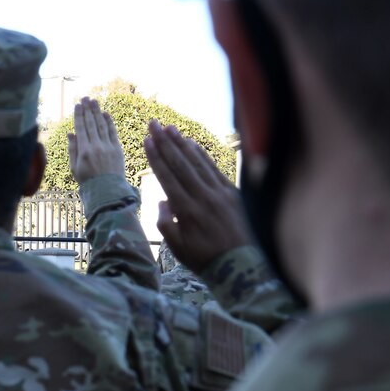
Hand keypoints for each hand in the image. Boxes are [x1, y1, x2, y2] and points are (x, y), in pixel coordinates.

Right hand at [68, 97, 125, 183]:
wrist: (107, 190)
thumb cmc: (88, 181)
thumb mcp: (75, 167)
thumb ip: (73, 149)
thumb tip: (70, 133)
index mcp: (84, 150)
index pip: (81, 128)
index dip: (79, 115)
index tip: (77, 105)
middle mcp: (96, 146)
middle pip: (91, 123)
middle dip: (88, 109)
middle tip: (86, 98)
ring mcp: (108, 147)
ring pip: (101, 125)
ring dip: (98, 112)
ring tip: (94, 101)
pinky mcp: (117, 149)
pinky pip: (112, 132)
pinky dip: (109, 122)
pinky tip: (105, 114)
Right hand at [145, 120, 250, 271]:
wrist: (242, 267)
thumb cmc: (206, 261)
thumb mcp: (178, 249)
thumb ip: (166, 224)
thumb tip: (163, 201)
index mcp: (187, 211)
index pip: (167, 177)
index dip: (156, 157)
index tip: (146, 140)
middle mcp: (203, 197)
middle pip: (180, 164)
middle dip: (165, 142)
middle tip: (154, 124)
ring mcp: (220, 192)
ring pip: (197, 162)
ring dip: (182, 144)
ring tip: (170, 128)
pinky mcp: (233, 193)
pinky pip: (214, 169)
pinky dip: (203, 155)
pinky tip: (193, 144)